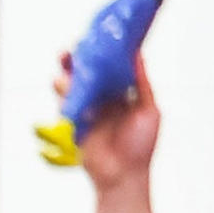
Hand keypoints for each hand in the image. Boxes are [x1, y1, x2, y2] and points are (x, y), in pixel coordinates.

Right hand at [61, 52, 158, 189]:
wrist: (123, 176)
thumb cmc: (141, 147)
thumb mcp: (149, 110)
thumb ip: (141, 84)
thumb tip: (138, 55)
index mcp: (122, 92)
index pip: (110, 66)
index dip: (102, 51)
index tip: (97, 35)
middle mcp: (103, 98)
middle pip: (86, 72)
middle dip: (77, 59)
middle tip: (73, 48)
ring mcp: (88, 109)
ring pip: (72, 85)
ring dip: (67, 74)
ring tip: (65, 64)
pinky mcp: (74, 122)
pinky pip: (66, 103)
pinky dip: (64, 93)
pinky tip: (65, 85)